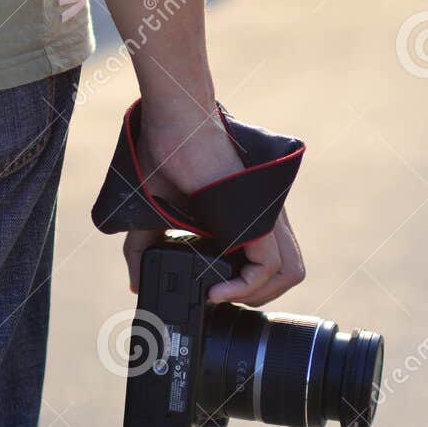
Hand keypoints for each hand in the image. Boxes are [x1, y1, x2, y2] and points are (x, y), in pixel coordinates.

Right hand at [123, 108, 305, 306]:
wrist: (175, 129)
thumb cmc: (166, 159)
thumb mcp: (154, 217)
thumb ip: (148, 250)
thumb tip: (137, 283)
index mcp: (247, 217)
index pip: (269, 265)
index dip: (248, 288)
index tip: (213, 294)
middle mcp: (264, 218)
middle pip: (288, 273)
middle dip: (257, 296)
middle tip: (222, 297)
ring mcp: (266, 217)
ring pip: (290, 273)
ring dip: (256, 296)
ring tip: (222, 296)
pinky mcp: (259, 217)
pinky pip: (270, 266)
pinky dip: (246, 287)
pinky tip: (217, 291)